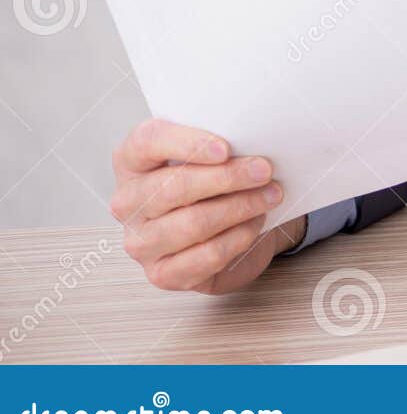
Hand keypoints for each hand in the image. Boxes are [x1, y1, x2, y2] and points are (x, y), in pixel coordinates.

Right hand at [110, 118, 306, 293]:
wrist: (223, 232)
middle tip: (264, 170)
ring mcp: (140, 242)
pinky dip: (239, 237)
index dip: (186, 144)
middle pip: (174, 187)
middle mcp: (128, 203)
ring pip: (193, 222)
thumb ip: (217, 144)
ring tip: (270, 195)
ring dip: (240, 207)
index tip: (226, 148)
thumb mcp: (210, 156)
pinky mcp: (162, 274)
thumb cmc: (214, 186)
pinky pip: (206, 255)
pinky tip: (255, 223)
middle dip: (227, 177)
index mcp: (131, 162)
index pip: (146, 142)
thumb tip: (253, 140)